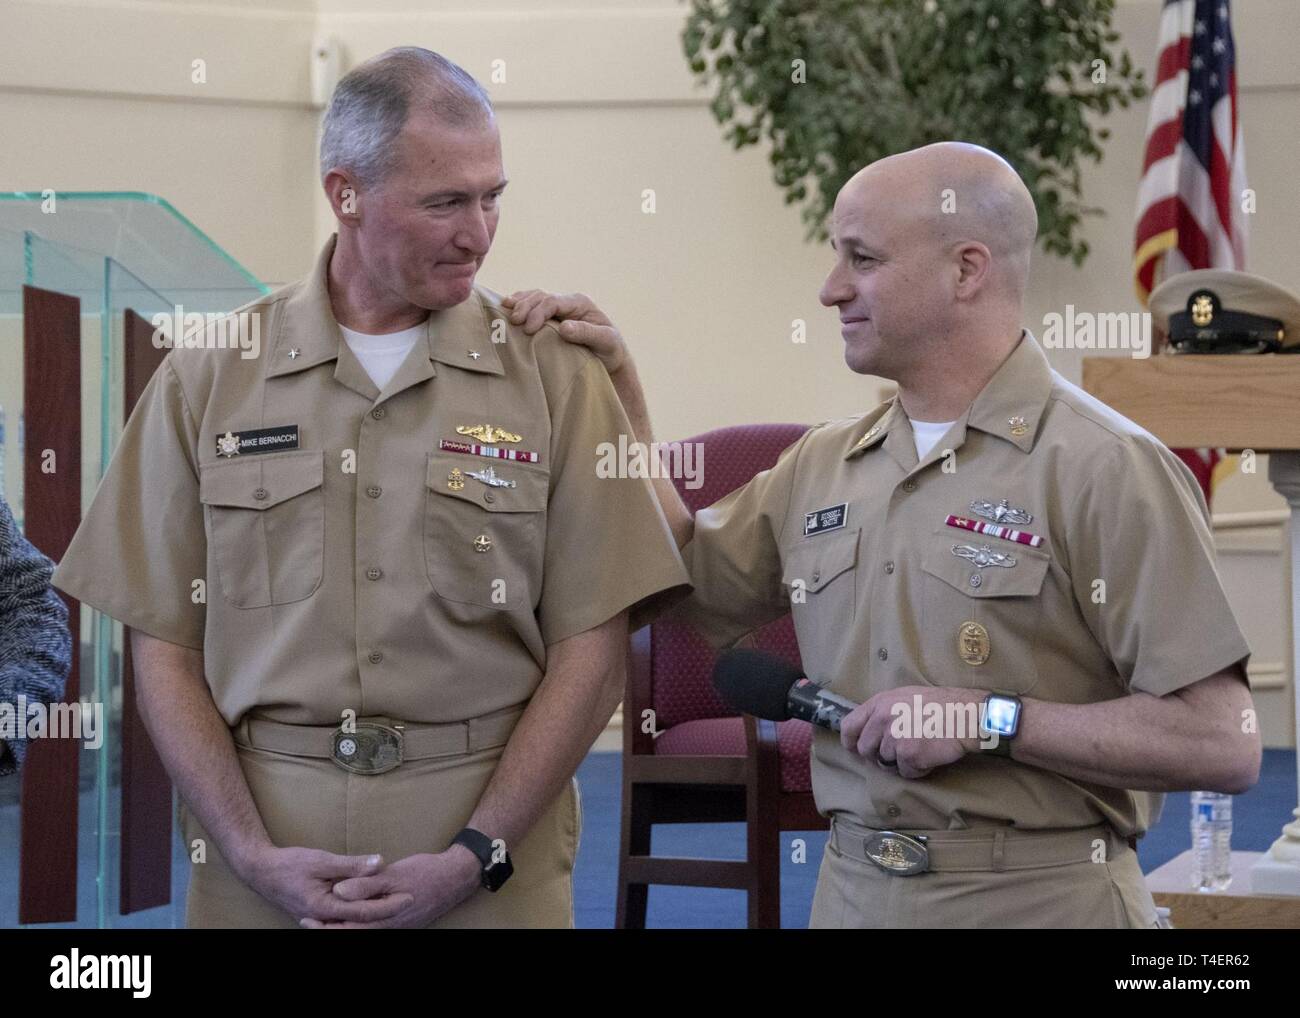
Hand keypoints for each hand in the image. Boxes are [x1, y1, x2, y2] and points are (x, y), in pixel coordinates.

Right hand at [238, 845, 414, 923]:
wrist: (261, 872)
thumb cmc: (290, 864)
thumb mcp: (322, 860)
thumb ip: (351, 864)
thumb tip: (380, 862)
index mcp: (324, 909)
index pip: (364, 912)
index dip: (389, 905)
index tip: (409, 896)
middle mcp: (322, 920)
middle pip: (361, 922)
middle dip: (386, 913)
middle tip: (409, 900)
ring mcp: (320, 920)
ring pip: (353, 922)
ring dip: (374, 912)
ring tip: (397, 900)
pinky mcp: (319, 915)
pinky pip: (344, 918)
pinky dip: (360, 911)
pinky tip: (374, 901)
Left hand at [300, 847, 481, 928]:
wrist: (456, 878)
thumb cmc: (426, 873)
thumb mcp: (395, 874)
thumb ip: (366, 883)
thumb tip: (339, 891)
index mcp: (384, 918)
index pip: (348, 929)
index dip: (326, 928)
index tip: (306, 921)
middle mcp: (389, 927)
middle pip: (354, 933)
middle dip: (331, 930)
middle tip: (308, 923)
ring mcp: (396, 926)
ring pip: (364, 931)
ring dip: (344, 926)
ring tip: (324, 921)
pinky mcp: (401, 921)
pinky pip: (375, 926)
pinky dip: (359, 923)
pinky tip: (353, 915)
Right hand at [503, 290, 629, 374]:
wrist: (610, 358)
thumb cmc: (610, 350)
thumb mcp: (606, 341)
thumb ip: (586, 333)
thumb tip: (564, 328)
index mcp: (580, 303)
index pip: (553, 301)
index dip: (538, 312)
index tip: (528, 329)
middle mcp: (567, 302)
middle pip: (540, 296)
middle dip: (525, 307)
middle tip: (514, 322)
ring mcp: (558, 308)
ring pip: (533, 298)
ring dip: (519, 304)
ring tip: (505, 312)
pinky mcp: (550, 317)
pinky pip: (532, 305)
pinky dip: (518, 305)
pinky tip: (506, 309)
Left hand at [840, 686, 984, 779]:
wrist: (965, 715)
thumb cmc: (938, 706)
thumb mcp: (904, 697)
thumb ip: (882, 712)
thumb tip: (866, 730)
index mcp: (879, 703)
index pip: (849, 726)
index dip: (850, 741)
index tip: (855, 750)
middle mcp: (883, 719)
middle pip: (865, 750)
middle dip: (878, 755)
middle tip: (899, 752)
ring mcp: (895, 738)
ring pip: (886, 763)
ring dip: (901, 762)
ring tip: (920, 747)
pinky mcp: (908, 755)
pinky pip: (905, 772)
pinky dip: (917, 769)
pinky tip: (929, 755)